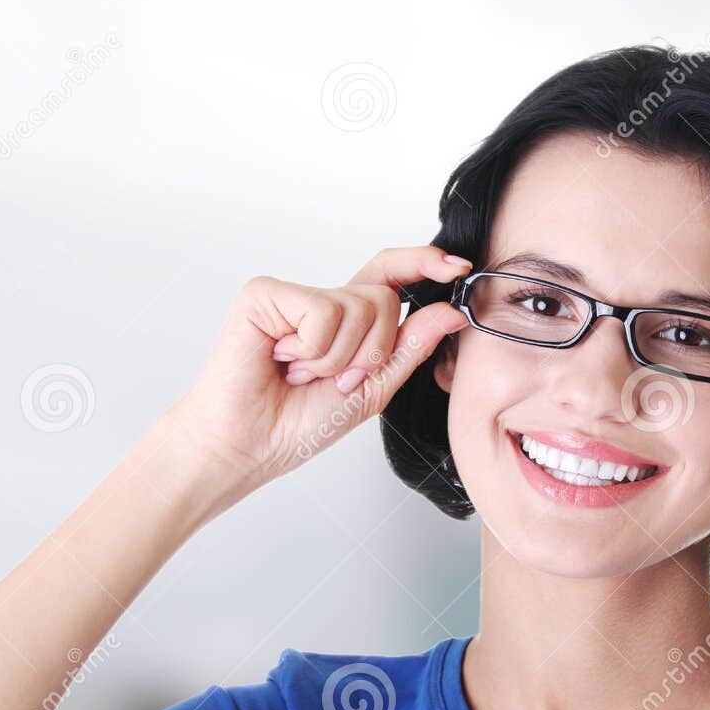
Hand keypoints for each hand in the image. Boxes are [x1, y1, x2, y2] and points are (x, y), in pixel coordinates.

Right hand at [165, 245, 470, 508]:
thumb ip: (410, 348)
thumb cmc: (299, 423)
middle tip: (333, 380)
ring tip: (302, 374)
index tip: (458, 267)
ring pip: (357, 306)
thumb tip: (452, 312)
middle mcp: (321, 303)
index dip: (424, 264)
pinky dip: (313, 350)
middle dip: (371, 352)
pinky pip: (323, 313)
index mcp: (347, 324)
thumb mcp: (373, 389)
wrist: (251, 446)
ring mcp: (292, 295)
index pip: (390, 277)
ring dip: (338, 358)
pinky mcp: (265, 294)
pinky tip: (283, 361)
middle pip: (383, 298)